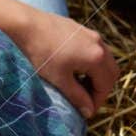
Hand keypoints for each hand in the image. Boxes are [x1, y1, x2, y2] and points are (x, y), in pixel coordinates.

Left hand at [0, 4, 118, 118]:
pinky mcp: (80, 28)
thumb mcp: (59, 80)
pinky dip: (90, 62)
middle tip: (86, 99)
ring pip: (104, 58)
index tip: (86, 111)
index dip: (98, 101)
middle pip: (111, 71)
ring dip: (96, 74)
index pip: (106, 85)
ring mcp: (90, 33)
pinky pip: (94, 48)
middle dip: (101, 88)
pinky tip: (72, 67)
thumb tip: (88, 111)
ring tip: (78, 84)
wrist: (24, 24)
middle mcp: (99, 43)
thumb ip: (77, 97)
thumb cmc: (41, 53)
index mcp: (97, 57)